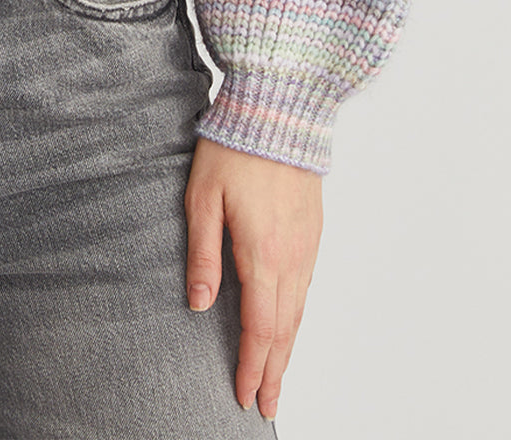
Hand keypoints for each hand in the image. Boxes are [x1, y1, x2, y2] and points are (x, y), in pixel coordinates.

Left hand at [184, 136, 322, 421]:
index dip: (252, 365)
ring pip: (299, 311)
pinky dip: (298, 317)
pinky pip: (307, 287)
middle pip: (285, 329)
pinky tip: (290, 325)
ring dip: (288, 348)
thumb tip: (199, 303)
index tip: (245, 394)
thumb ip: (202, 254)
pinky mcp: (313, 231)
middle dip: (274, 370)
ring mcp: (307, 244)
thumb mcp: (202, 199)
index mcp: (262, 253)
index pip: (260, 327)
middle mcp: (292, 256)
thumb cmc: (234, 147)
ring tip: (277, 376)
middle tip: (265, 404)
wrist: (279, 108)